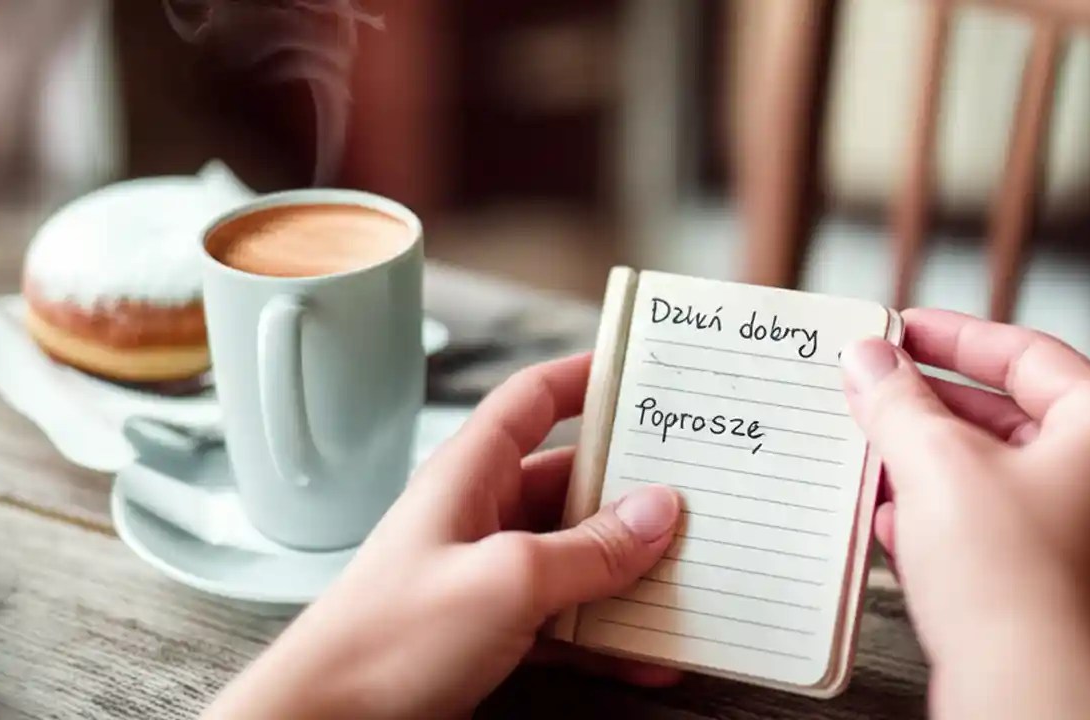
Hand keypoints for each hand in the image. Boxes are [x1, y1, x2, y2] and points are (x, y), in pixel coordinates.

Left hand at [205, 354, 681, 719]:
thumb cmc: (389, 638)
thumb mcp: (505, 582)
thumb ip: (587, 549)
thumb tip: (660, 511)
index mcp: (472, 475)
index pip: (533, 400)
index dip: (585, 376)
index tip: (645, 370)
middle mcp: (483, 515)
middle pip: (572, 482)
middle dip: (635, 489)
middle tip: (700, 488)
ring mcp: (490, 574)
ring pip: (578, 555)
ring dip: (631, 570)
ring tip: (694, 575)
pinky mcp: (495, 630)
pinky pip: (568, 620)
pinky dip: (608, 635)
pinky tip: (651, 654)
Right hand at [840, 309, 1089, 718]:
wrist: (1019, 688)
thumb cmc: (1007, 580)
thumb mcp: (934, 461)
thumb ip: (896, 399)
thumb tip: (868, 360)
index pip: (1028, 354)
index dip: (954, 336)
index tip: (901, 331)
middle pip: (1009, 416)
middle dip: (929, 407)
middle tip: (874, 389)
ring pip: (996, 476)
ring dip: (927, 462)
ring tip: (871, 451)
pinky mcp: (1056, 587)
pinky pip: (993, 528)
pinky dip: (941, 515)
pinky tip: (891, 519)